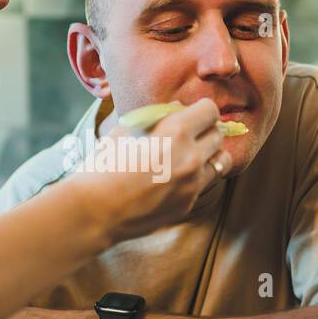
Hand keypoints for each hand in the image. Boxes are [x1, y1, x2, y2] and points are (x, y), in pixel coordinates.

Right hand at [67, 98, 228, 246]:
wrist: (96, 209)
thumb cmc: (105, 164)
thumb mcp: (127, 128)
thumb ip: (157, 116)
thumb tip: (178, 109)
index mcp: (176, 131)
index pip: (210, 110)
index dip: (200, 110)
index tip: (190, 115)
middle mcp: (191, 157)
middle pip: (218, 135)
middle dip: (205, 132)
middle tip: (188, 136)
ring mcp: (192, 184)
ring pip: (221, 162)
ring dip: (208, 156)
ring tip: (189, 158)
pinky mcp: (187, 205)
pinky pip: (203, 185)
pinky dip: (195, 179)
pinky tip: (173, 180)